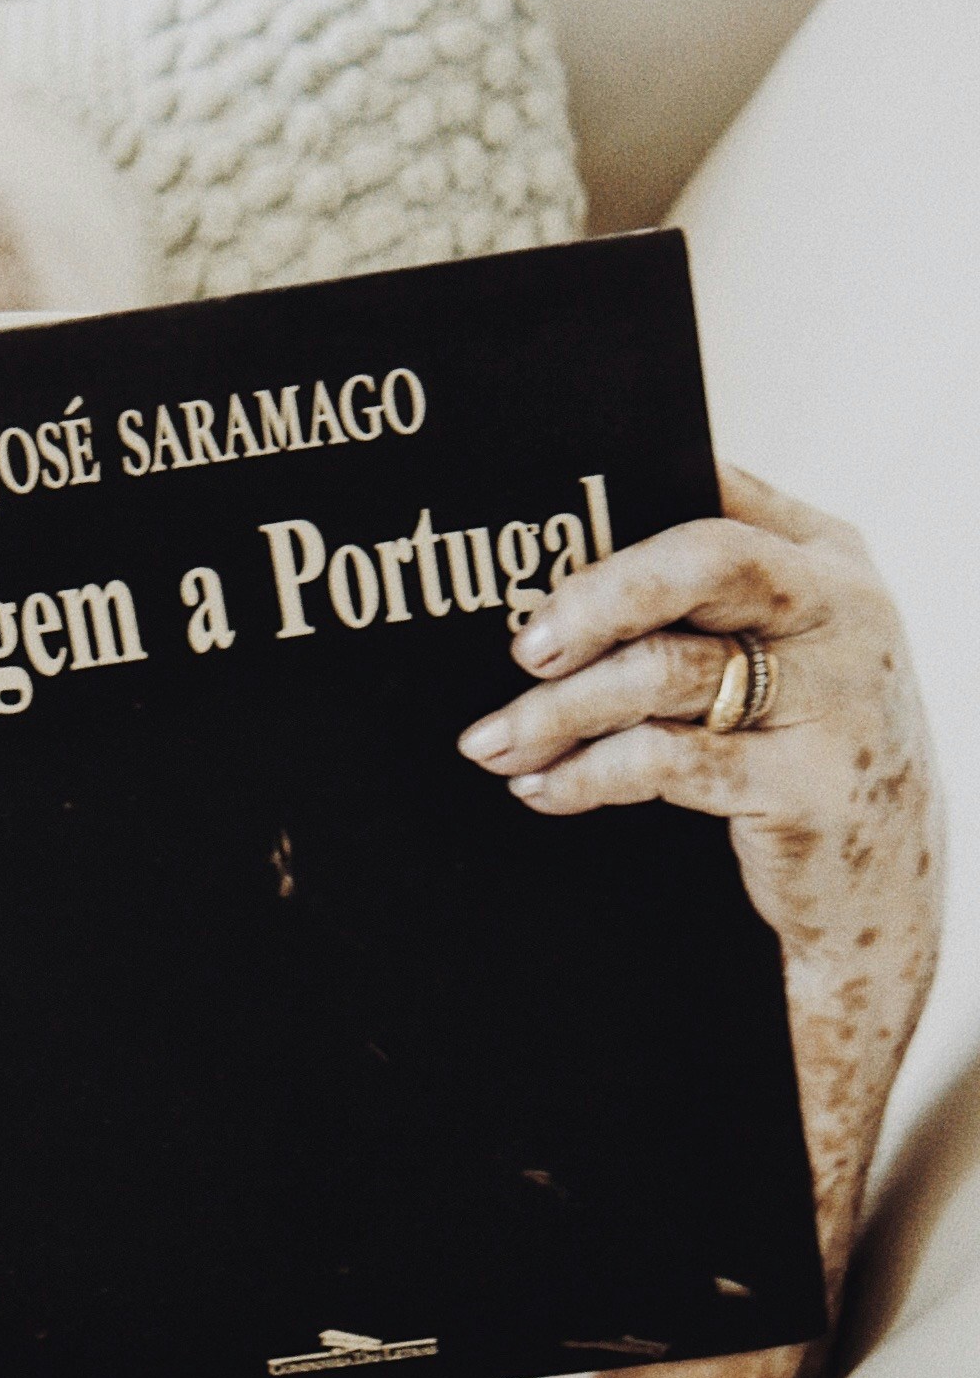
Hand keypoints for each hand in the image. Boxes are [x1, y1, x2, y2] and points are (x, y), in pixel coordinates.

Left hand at [458, 462, 941, 1030]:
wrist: (883, 886)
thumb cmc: (801, 751)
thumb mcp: (780, 654)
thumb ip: (703, 601)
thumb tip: (557, 585)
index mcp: (826, 556)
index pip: (718, 491)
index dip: (622, 503)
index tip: (532, 537)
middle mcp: (842, 609)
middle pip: (701, 561)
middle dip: (591, 600)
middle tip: (520, 648)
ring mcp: (834, 696)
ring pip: (665, 669)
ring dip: (558, 709)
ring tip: (493, 741)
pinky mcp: (807, 786)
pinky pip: (668, 761)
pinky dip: (588, 774)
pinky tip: (542, 787)